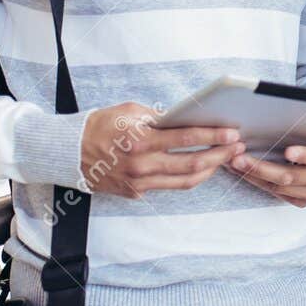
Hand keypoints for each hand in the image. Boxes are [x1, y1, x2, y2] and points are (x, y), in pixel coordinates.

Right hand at [80, 103, 242, 198]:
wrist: (67, 153)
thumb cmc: (99, 126)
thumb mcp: (129, 111)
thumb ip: (159, 116)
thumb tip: (186, 119)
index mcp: (140, 140)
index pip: (185, 138)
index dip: (212, 136)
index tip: (232, 133)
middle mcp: (142, 165)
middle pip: (192, 164)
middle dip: (220, 155)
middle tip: (237, 147)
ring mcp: (139, 183)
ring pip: (185, 181)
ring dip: (209, 169)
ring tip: (224, 158)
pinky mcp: (136, 193)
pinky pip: (169, 186)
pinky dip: (188, 177)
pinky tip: (201, 167)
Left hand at [223, 138, 305, 207]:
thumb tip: (282, 108)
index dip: (304, 155)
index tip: (288, 151)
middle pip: (291, 176)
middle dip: (263, 168)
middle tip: (240, 159)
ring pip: (280, 188)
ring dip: (254, 176)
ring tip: (235, 164)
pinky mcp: (304, 201)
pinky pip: (278, 195)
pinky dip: (258, 183)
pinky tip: (243, 173)